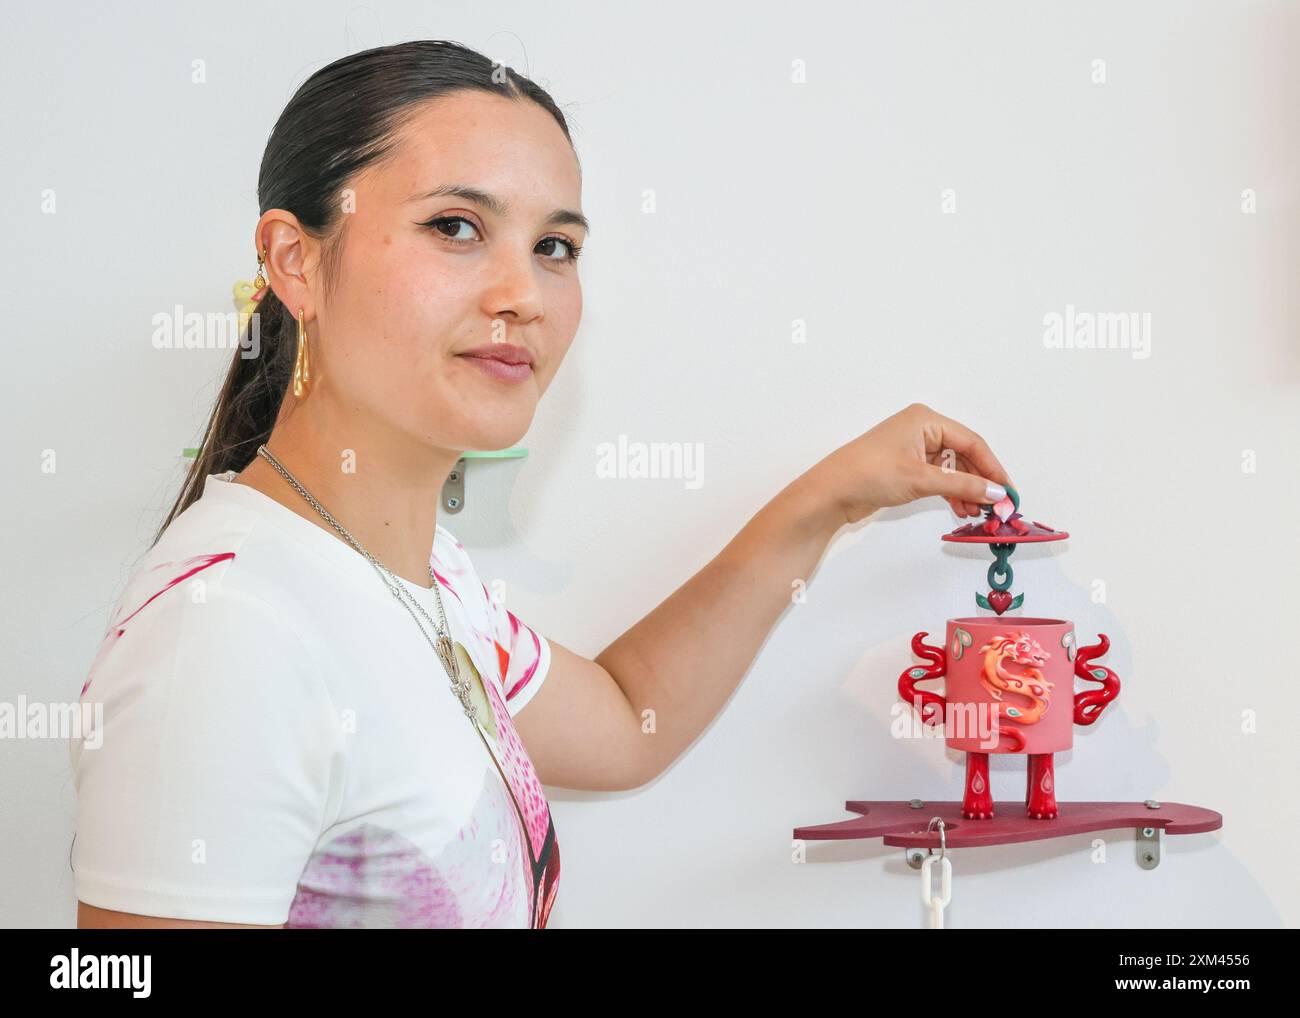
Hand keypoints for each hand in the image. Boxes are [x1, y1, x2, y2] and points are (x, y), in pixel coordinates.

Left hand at [809, 403, 1014, 525]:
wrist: (830, 492)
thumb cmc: (868, 474)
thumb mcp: (922, 479)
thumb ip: (963, 485)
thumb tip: (997, 492)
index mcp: (925, 420)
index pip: (972, 442)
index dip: (993, 468)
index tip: (1008, 491)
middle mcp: (921, 430)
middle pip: (964, 455)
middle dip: (980, 481)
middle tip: (997, 506)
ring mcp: (913, 449)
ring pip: (953, 470)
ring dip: (967, 491)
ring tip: (977, 513)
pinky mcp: (906, 468)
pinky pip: (939, 479)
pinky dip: (951, 493)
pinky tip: (960, 509)